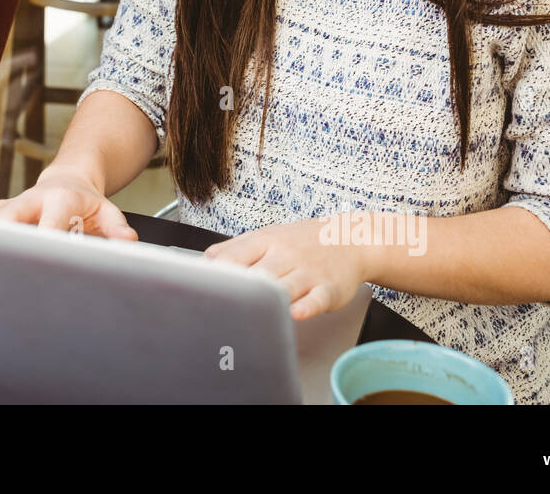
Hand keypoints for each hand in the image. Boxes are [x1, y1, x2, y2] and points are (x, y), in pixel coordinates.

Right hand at [0, 164, 138, 239]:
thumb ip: (118, 228)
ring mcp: (11, 203)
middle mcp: (30, 200)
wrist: (69, 181)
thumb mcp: (109, 213)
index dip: (44, 240)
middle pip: (7, 218)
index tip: (38, 263)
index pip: (49, 221)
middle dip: (1, 239)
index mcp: (60, 200)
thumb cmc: (88, 205)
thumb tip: (129, 242)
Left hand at [203, 218, 373, 320]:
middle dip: (236, 291)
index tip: (198, 289)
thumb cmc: (304, 242)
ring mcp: (307, 272)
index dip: (213, 275)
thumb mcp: (269, 235)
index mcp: (265, 241)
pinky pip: (315, 299)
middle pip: (254, 274)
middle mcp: (285, 255)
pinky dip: (304, 307)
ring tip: (249, 312)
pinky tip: (293, 313)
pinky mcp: (328, 289)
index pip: (233, 256)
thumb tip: (204, 261)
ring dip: (266, 299)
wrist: (351, 238)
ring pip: (282, 287)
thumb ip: (236, 249)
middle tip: (217, 308)